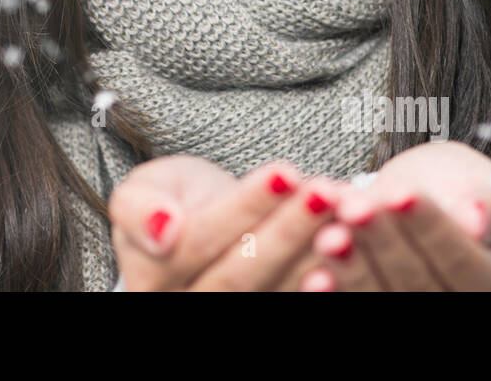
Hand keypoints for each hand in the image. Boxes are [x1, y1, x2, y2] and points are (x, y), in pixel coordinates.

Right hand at [108, 154, 344, 290]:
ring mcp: (232, 319)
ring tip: (344, 206)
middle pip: (243, 277)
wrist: (198, 227)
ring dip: (316, 249)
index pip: (198, 246)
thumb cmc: (170, 203)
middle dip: (288, 229)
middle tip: (325, 190)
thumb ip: (138, 210)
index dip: (244, 209)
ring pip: (279, 291)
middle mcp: (189, 309)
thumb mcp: (140, 190)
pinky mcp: (268, 312)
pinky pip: (298, 299)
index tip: (285, 171)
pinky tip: (352, 238)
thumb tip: (165, 228)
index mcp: (151, 285)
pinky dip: (332, 273)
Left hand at [301, 140, 490, 290]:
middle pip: (415, 279)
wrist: (414, 198)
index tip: (400, 194)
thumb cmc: (455, 188)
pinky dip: (334, 291)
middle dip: (382, 240)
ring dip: (352, 267)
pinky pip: (354, 301)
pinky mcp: (374, 303)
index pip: (460, 257)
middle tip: (355, 208)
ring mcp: (408, 308)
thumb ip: (489, 204)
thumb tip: (477, 220)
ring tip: (329, 236)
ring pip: (380, 294)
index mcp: (487, 277)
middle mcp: (450, 301)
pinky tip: (313, 277)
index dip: (429, 225)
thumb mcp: (485, 184)